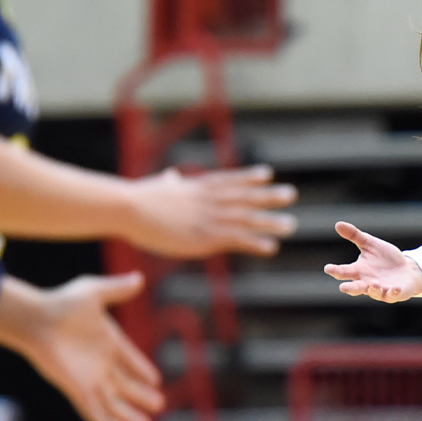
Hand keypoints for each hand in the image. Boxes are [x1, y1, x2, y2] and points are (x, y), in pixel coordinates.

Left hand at [7, 273, 164, 420]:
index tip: (156, 381)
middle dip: (142, 397)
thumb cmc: (62, 303)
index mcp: (108, 341)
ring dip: (128, 415)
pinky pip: (93, 410)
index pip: (131, 360)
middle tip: (159, 405)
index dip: (143, 370)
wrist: (36, 319)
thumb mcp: (93, 291)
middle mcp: (100, 362)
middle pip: (126, 385)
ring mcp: (89, 377)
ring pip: (113, 402)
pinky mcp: (77, 388)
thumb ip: (117, 288)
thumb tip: (139, 278)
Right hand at [126, 166, 296, 257]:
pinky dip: (255, 243)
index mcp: (197, 186)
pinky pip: (236, 240)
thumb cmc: (138, 198)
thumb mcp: (158, 186)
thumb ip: (169, 182)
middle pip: (244, 197)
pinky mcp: (205, 237)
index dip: (249, 177)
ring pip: (246, 219)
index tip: (267, 173)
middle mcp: (209, 200)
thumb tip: (170, 176)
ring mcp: (209, 218)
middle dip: (268, 196)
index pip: (228, 180)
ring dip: (269, 222)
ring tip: (290, 225)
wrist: (130, 208)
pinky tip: (271, 247)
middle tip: (291, 194)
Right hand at [327, 222, 421, 301]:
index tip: (328, 268)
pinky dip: (392, 293)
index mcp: (359, 271)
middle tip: (342, 288)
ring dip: (373, 290)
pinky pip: (392, 295)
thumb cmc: (385, 258)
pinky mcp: (394, 293)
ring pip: (373, 293)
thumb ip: (355, 236)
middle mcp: (367, 282)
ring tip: (373, 284)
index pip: (344, 272)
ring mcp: (380, 290)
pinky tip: (394, 289)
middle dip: (349, 288)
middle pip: (355, 288)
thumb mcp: (370, 244)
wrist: (407, 269)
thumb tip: (338, 224)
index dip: (336, 271)